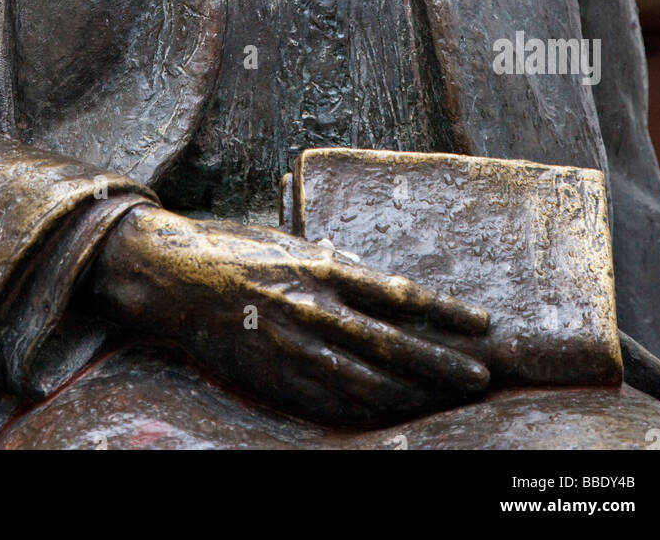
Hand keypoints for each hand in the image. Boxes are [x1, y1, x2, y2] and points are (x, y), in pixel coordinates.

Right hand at [85, 204, 489, 425]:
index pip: (399, 294)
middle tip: (481, 376)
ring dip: (413, 392)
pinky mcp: (274, 375)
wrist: (177, 278)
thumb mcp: (293, 244)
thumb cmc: (238, 250)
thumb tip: (375, 280)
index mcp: (322, 267)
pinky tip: (394, 414)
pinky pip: (330, 401)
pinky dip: (368, 410)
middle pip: (392, 344)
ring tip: (448, 399)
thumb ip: (335, 263)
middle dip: (442, 363)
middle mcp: (314, 308)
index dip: (445, 311)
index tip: (482, 323)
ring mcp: (294, 347)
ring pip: (367, 380)